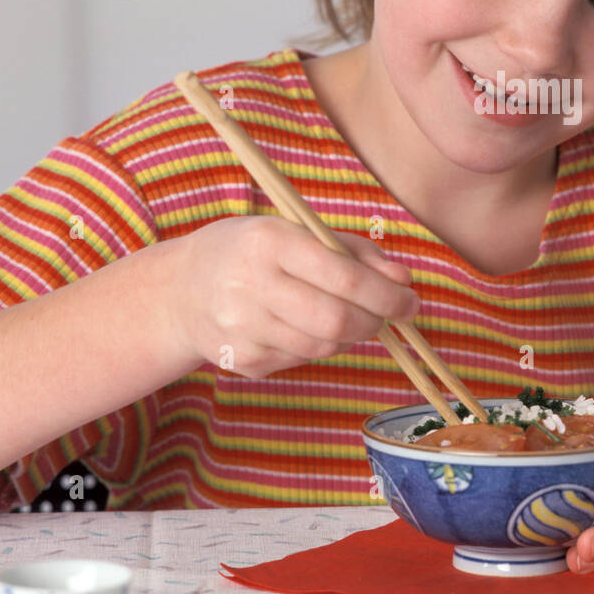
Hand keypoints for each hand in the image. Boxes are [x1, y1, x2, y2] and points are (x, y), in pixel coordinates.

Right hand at [165, 216, 419, 378]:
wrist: (182, 290)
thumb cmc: (253, 251)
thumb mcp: (297, 231)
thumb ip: (355, 253)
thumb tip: (403, 281)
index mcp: (269, 242)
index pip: (344, 278)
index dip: (388, 296)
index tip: (411, 301)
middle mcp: (249, 286)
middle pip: (336, 321)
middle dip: (375, 321)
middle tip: (388, 314)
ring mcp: (242, 329)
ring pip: (323, 347)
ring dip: (351, 335)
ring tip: (348, 317)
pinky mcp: (241, 361)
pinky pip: (301, 360)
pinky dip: (319, 346)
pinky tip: (306, 326)